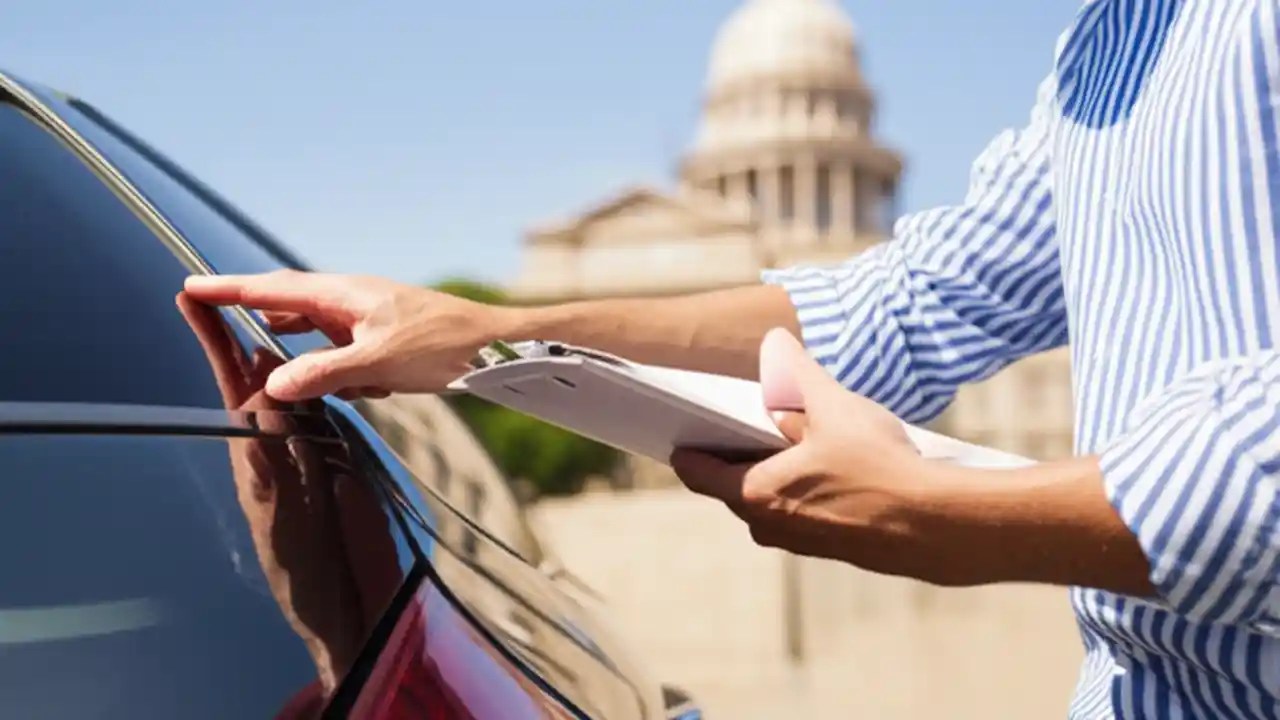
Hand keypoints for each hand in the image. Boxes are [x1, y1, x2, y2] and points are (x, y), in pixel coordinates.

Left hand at [175, 292, 402, 691]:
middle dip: (240, 335)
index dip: (214, 344)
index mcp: (255, 457)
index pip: (233, 387)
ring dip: (288, 352)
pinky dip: (330, 384)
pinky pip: (335, 413)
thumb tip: (264, 398)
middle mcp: (282, 446)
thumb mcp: (280, 513)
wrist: (350, 606)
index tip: (191, 300)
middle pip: (262, 379)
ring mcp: (317, 449)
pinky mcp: (350, 459)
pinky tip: (331, 362)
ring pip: (299, 390)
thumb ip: (273, 456)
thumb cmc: (304, 572)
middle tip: (223, 287)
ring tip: (274, 309)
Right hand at [183, 270, 509, 400]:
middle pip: (291, 306)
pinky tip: (365, 389)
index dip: (229, 289)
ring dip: (307, 355)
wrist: (499, 347)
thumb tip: (271, 386)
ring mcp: (371, 318)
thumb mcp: (377, 364)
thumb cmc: (444, 346)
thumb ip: (322, 374)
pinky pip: (349, 354)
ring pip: (320, 335)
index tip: (190, 286)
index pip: (273, 289)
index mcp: (345, 294)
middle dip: (260, 317)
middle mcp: (354, 300)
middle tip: (218, 317)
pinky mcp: (389, 339)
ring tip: (284, 367)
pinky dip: (346, 372)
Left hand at [671, 329, 941, 577]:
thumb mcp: (833, 406)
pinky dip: (803, 489)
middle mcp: (768, 525)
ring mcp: (799, 543)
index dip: (686, 444)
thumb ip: (796, 374)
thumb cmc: (880, 467)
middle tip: (743, 417)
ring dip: (774, 471)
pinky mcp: (830, 549)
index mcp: (755, 493)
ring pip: (769, 500)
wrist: (937, 525)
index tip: (678, 424)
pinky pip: (800, 513)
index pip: (697, 472)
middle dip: (736, 452)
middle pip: (732, 485)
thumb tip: (774, 343)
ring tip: (798, 435)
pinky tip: (832, 464)